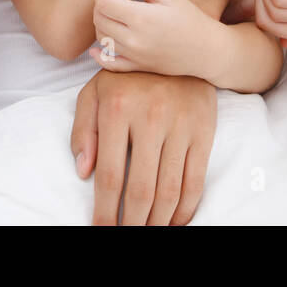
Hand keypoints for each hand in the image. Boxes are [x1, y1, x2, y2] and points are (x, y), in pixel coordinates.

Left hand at [70, 69, 216, 224]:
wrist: (179, 49)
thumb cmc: (129, 77)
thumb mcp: (95, 92)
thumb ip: (82, 130)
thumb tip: (84, 172)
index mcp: (116, 108)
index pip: (110, 176)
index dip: (104, 211)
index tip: (100, 230)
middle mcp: (150, 116)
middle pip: (140, 190)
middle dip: (131, 223)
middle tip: (124, 237)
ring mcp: (180, 124)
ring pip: (169, 191)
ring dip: (157, 222)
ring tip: (147, 233)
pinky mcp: (204, 130)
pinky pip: (195, 181)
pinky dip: (185, 210)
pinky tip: (174, 222)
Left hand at [88, 0, 222, 80]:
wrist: (207, 50)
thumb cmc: (190, 19)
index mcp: (140, 17)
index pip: (104, 3)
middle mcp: (133, 38)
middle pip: (100, 19)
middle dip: (99, 4)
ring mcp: (134, 55)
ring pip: (102, 38)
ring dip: (100, 23)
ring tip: (111, 13)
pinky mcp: (138, 67)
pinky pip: (110, 64)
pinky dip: (99, 56)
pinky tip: (96, 49)